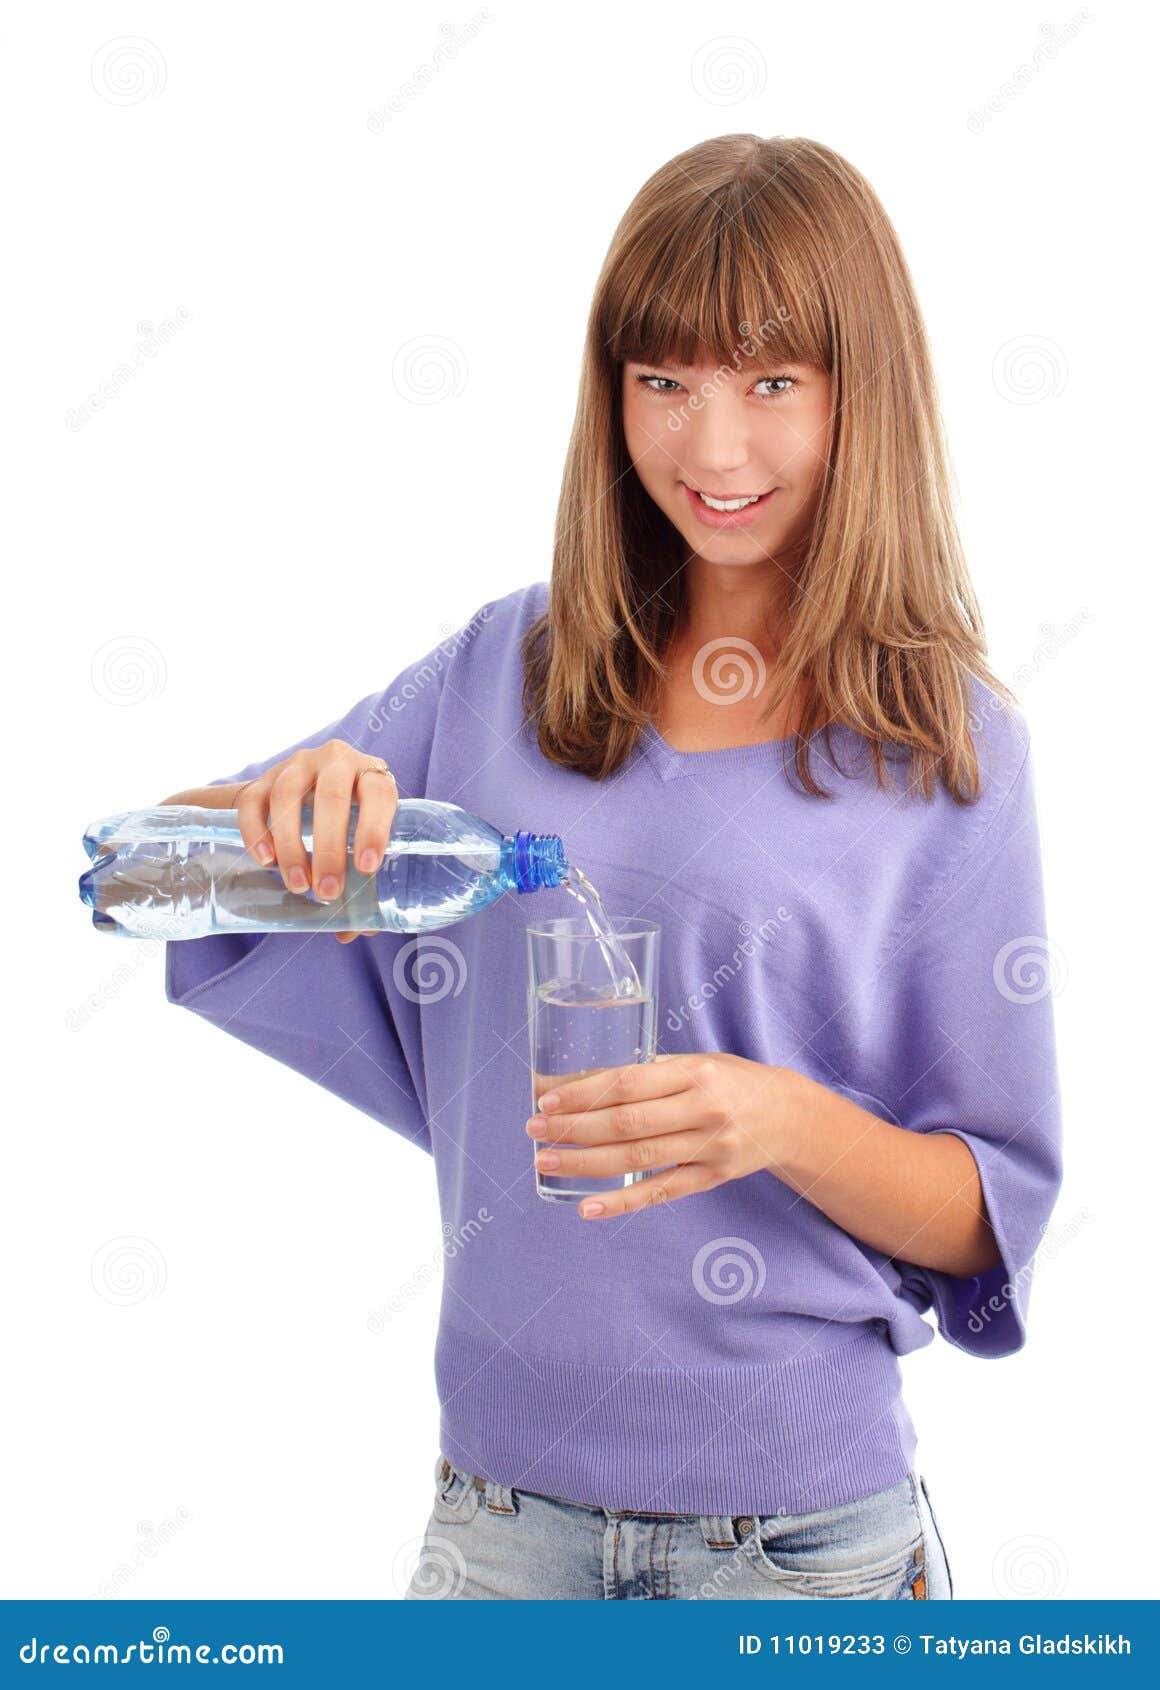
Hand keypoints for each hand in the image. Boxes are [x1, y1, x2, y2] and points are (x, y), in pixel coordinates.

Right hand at [231, 740, 396, 942]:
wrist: (303, 793)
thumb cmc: (348, 825)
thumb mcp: (363, 841)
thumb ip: (364, 881)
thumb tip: (357, 928)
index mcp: (371, 774)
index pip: (378, 793)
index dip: (374, 829)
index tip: (367, 868)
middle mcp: (334, 760)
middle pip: (331, 797)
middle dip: (329, 849)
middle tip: (328, 893)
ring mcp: (295, 766)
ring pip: (287, 797)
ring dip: (291, 845)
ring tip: (297, 885)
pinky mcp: (260, 780)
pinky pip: (252, 803)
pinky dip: (256, 833)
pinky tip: (265, 861)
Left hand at [526, 1052, 799, 1217]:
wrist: (789, 1116)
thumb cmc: (731, 1081)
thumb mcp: (696, 1062)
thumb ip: (647, 1072)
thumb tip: (577, 1081)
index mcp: (696, 1072)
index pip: (627, 1083)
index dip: (583, 1093)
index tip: (545, 1098)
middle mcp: (703, 1110)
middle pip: (626, 1123)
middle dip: (573, 1128)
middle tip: (534, 1129)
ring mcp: (708, 1148)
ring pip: (636, 1159)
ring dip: (584, 1163)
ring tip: (546, 1161)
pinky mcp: (711, 1179)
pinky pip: (660, 1193)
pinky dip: (621, 1203)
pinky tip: (587, 1208)